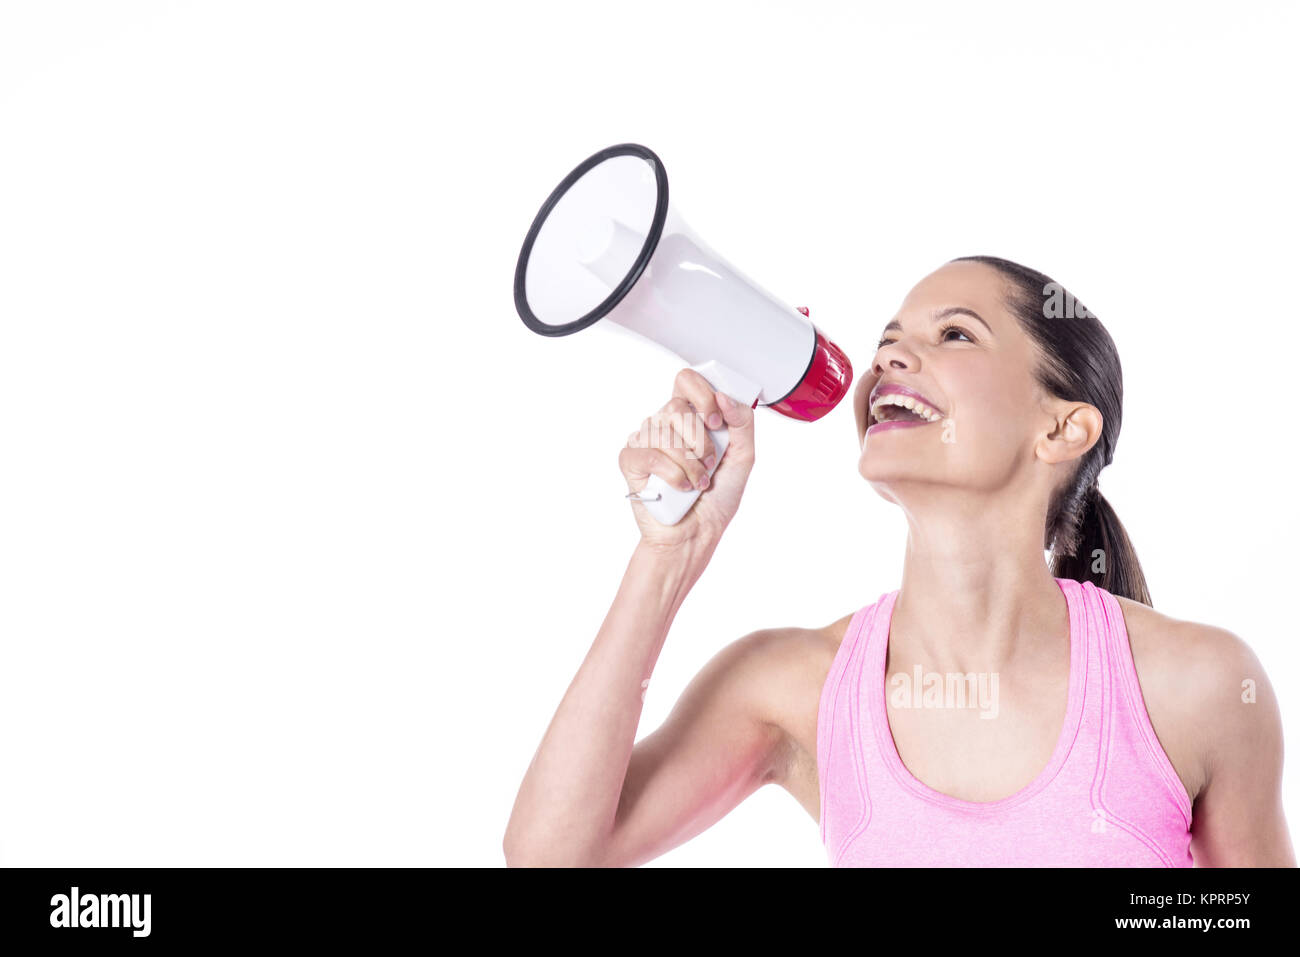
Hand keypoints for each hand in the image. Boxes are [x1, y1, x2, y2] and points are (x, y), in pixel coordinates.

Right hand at [618, 367, 755, 551]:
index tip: (716, 421)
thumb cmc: (717, 497)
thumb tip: (724, 397)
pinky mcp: (631, 462)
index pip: (687, 380)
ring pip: (664, 433)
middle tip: (709, 463)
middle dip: (701, 441)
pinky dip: (671, 474)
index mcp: (690, 417)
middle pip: (676, 407)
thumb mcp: (743, 457)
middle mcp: (665, 424)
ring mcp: (645, 442)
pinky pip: (648, 455)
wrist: (698, 533)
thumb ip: (742, 422)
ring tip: (697, 482)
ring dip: (689, 464)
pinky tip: (679, 488)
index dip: (702, 395)